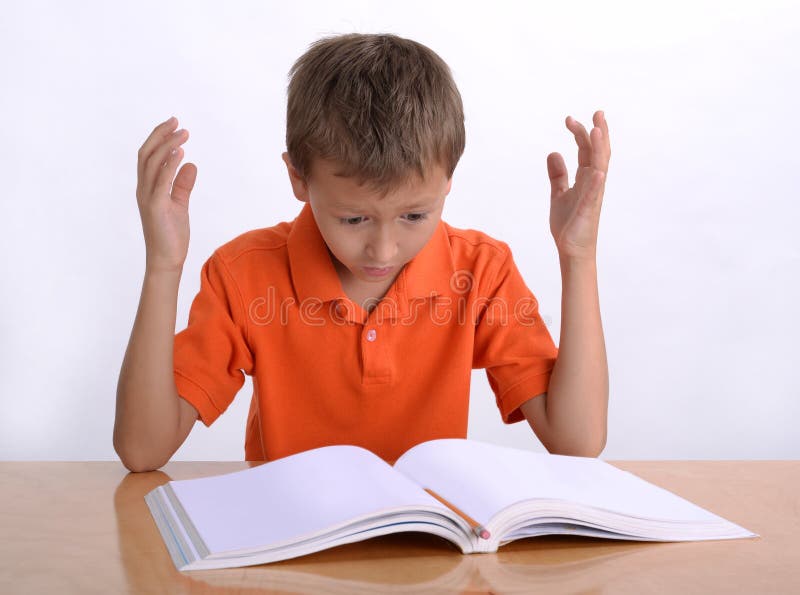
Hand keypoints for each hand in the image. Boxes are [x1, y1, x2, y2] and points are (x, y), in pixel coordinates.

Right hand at [136, 116, 196, 272]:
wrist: (166, 260)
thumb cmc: (171, 235)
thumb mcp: (180, 205)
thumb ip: (182, 184)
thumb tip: (190, 164)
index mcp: (147, 188)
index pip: (149, 156)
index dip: (159, 138)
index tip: (174, 125)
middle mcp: (144, 190)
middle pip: (146, 154)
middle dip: (160, 135)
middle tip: (177, 121)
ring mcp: (148, 197)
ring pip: (152, 163)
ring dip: (167, 145)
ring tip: (183, 133)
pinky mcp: (156, 207)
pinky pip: (161, 180)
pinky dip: (169, 164)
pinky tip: (180, 152)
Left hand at [547, 110, 610, 261]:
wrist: (571, 249)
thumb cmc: (569, 224)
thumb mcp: (558, 194)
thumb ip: (557, 175)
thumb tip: (553, 152)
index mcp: (585, 179)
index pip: (586, 151)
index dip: (580, 134)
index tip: (570, 119)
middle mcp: (593, 184)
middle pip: (598, 153)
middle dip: (599, 133)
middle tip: (597, 112)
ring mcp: (593, 196)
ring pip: (600, 167)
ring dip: (600, 149)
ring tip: (597, 129)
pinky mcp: (588, 210)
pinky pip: (594, 194)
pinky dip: (596, 181)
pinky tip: (597, 170)